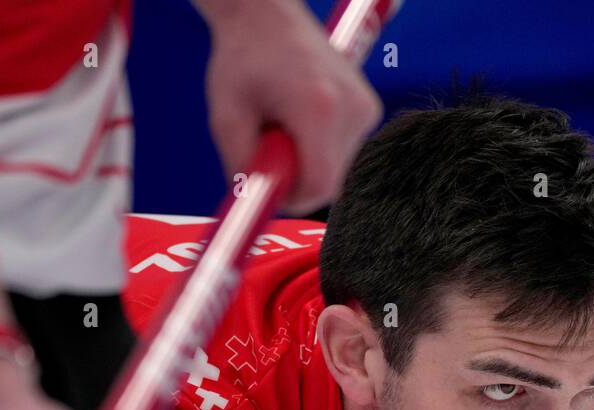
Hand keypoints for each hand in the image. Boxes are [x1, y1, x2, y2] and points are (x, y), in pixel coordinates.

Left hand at [200, 0, 382, 214]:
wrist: (268, 16)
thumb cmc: (243, 59)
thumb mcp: (226, 118)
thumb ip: (241, 169)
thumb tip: (253, 208)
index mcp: (318, 109)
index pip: (319, 186)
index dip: (292, 199)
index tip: (269, 188)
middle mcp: (351, 108)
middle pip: (329, 182)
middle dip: (296, 178)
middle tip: (267, 148)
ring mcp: (365, 108)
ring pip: (336, 170)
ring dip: (305, 162)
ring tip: (282, 125)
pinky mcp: (368, 109)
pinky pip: (341, 153)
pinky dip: (317, 148)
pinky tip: (299, 118)